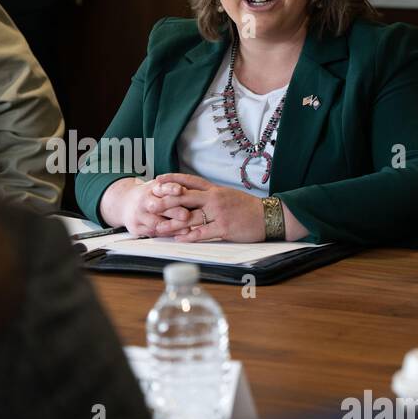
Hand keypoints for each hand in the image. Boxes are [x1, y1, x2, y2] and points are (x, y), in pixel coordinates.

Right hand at [100, 178, 197, 237]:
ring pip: (155, 223)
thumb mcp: (157, 187)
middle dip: (173, 211)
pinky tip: (177, 235)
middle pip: (157, 206)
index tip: (180, 190)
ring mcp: (138, 216)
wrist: (125, 203)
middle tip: (186, 215)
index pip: (161, 187)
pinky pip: (153, 233)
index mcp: (150, 189)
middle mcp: (143, 202)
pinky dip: (167, 235)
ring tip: (186, 229)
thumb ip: (170, 188)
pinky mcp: (136, 228)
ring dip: (172, 227)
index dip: (170, 188)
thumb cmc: (148, 196)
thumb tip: (186, 190)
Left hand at [150, 173, 266, 242]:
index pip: (189, 181)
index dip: (172, 180)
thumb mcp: (227, 195)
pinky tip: (179, 238)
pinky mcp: (224, 227)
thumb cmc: (247, 208)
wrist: (268, 215)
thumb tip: (195, 196)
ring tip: (158, 227)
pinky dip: (190, 235)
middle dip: (165, 201)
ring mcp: (219, 212)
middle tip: (149, 204)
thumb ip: (211, 195)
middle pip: (185, 197)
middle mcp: (214, 198)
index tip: (157, 180)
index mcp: (214, 189)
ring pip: (191, 217)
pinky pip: (203, 232)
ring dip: (173, 223)